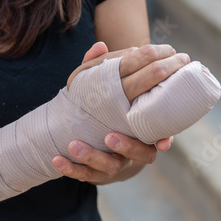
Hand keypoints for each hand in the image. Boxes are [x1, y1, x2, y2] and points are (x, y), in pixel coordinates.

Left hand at [55, 41, 181, 182]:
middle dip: (128, 147)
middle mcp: (135, 148)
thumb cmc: (111, 109)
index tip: (162, 143)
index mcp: (144, 127)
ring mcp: (115, 162)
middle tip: (110, 136)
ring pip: (111, 167)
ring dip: (93, 156)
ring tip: (74, 144)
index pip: (158, 133)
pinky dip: (71, 168)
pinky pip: (84, 174)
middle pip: (141, 155)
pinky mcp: (95, 172)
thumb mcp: (109, 90)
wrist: (101, 142)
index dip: (163, 138)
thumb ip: (103, 70)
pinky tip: (56, 159)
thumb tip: (98, 45)